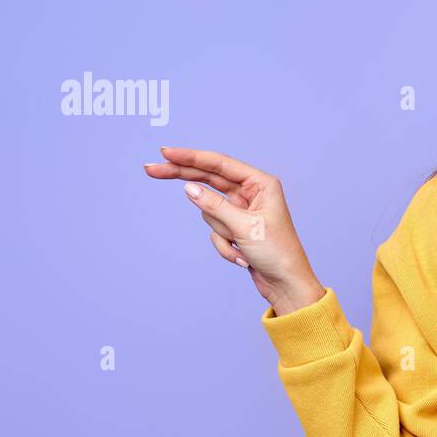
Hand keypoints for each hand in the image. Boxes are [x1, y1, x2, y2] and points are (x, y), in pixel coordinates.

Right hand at [143, 147, 325, 313]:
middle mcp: (252, 193)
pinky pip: (215, 231)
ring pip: (210, 212)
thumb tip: (189, 188)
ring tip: (242, 246)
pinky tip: (243, 258)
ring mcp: (242, 210)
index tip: (165, 152)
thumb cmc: (277, 253)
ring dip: (222, 234)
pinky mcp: (236, 228)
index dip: (190, 157)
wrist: (286, 285)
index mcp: (261, 183)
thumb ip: (214, 205)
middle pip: (207, 180)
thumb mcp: (243, 226)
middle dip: (183, 177)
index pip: (219, 164)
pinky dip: (226, 246)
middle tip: (151, 169)